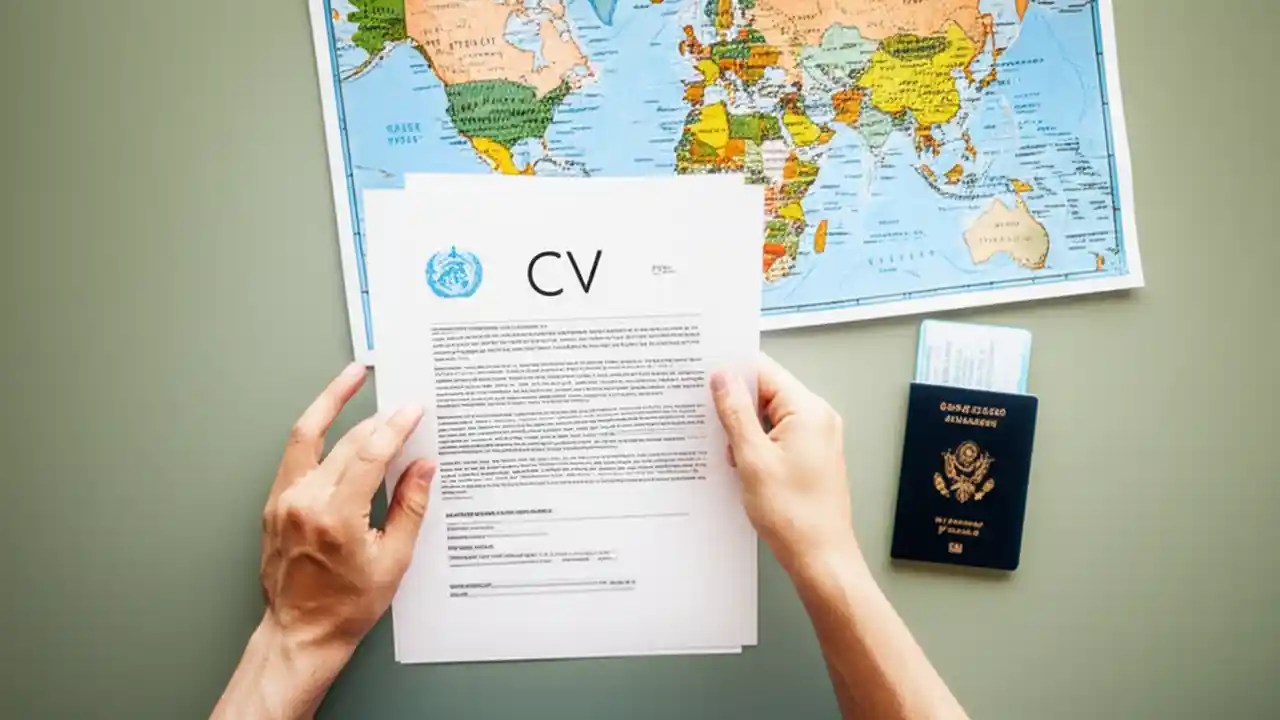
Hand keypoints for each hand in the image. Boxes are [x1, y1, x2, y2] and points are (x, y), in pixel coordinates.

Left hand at [214, 363, 434, 718]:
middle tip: (401, 403)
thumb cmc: (346, 606)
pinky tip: (330, 419)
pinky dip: (314, 431)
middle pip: (345, 442)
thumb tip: (423, 466)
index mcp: (336, 517)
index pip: (370, 454)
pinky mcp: (273, 504)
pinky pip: (295, 455)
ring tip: (351, 376)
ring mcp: (283, 501)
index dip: (395, 426)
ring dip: (331, 402)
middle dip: (377, 419)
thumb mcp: (393, 560)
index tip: (413, 409)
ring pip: (308, 436)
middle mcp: (304, 502)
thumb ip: (410, 507)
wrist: (300, 633)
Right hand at [711, 353, 854, 569]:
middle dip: (734, 403)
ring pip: (769, 416)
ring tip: (723, 450)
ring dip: (743, 429)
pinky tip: (738, 463)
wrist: (821, 557)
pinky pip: (777, 436)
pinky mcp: (810, 456)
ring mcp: (816, 438)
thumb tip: (723, 378)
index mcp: (808, 410)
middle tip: (703, 415)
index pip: (765, 371)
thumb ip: (735, 412)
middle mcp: (817, 418)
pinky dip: (755, 444)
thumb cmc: (794, 515)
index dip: (732, 371)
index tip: (703, 376)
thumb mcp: (752, 459)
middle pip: (767, 392)